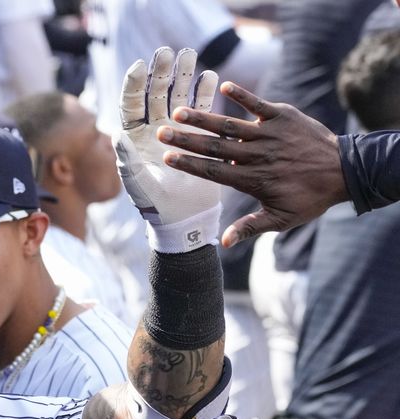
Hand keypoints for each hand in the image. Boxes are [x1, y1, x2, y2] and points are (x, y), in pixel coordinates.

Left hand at [116, 47, 220, 252]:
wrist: (181, 217)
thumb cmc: (154, 204)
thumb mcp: (138, 182)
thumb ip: (127, 159)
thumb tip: (116, 136)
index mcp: (134, 137)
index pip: (131, 105)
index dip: (133, 85)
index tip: (139, 66)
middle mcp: (153, 129)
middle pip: (154, 94)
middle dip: (160, 73)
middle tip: (167, 52)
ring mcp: (175, 130)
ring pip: (178, 96)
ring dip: (183, 76)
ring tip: (190, 55)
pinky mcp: (196, 134)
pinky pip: (202, 108)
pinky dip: (206, 92)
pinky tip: (211, 76)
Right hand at [157, 81, 344, 246]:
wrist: (345, 172)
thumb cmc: (310, 198)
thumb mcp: (281, 218)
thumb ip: (250, 227)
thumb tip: (223, 242)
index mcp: (252, 179)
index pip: (213, 170)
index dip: (189, 164)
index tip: (167, 158)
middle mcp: (257, 155)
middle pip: (214, 146)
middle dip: (186, 139)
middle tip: (162, 132)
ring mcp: (270, 134)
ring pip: (230, 125)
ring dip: (203, 118)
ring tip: (180, 111)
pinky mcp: (283, 117)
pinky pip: (258, 105)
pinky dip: (243, 96)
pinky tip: (224, 86)